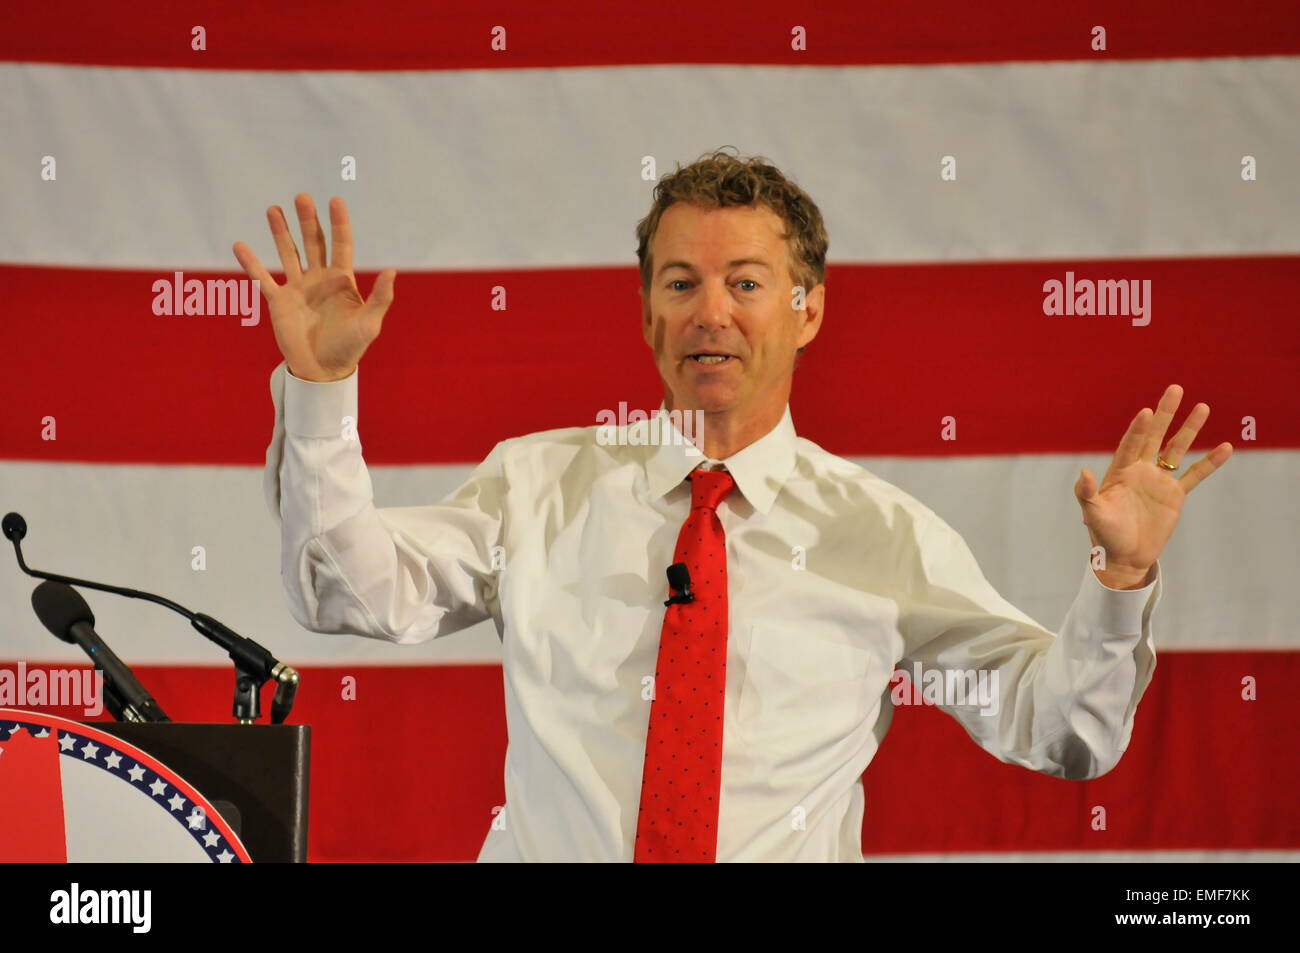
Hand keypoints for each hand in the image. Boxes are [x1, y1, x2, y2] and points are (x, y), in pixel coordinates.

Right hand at [233, 194, 394, 381]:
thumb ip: (380, 298)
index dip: (339, 223)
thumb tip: (392, 271)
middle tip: (302, 197)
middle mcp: (319, 279)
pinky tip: (240, 245)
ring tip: (273, 209)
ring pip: (288, 253)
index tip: (335, 200)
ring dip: (281, 232)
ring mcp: (298, 288)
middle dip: (308, 220)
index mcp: (342, 280)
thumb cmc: (350, 347)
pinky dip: (251, 263)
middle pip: (313, 242)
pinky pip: (263, 278)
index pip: (341, 244)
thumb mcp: (369, 323)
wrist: (323, 370)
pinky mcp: (279, 302)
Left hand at [1074, 385, 1232, 587]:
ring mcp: (1159, 480)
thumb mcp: (1092, 514)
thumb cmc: (1104, 535)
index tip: (1147, 411)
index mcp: (1120, 471)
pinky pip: (1195, 475)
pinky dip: (1209, 462)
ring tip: (1202, 407)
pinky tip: (1224, 447)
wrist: (1124, 556)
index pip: (1131, 444)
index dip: (1139, 429)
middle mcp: (1140, 470)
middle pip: (1155, 436)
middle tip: (1175, 389)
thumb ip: (1087, 493)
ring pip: (1176, 449)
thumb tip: (1084, 472)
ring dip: (1189, 429)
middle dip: (1165, 414)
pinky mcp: (1174, 495)